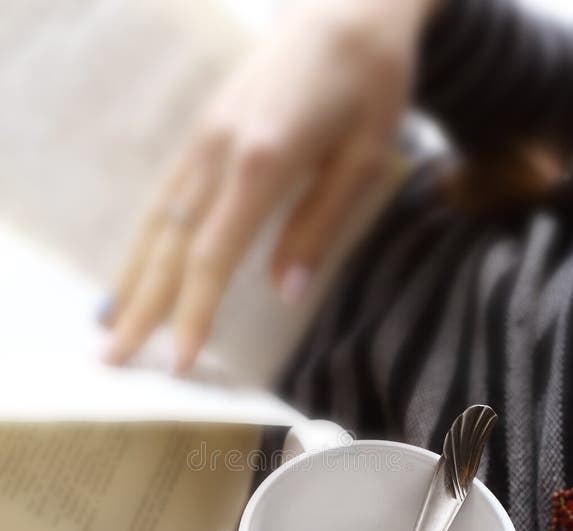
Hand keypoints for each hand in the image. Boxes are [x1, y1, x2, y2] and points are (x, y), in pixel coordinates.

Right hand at [103, 0, 438, 371]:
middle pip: (169, 246)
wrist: (349, 2)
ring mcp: (203, 138)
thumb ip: (318, 225)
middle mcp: (217, 151)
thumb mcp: (363, 156)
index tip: (178, 362)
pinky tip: (137, 266)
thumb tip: (284, 293)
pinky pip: (164, 195)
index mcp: (261, 161)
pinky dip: (145, 239)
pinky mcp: (202, 130)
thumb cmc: (370, 78)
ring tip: (111, 325)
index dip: (193, 313)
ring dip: (131, 277)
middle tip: (112, 361)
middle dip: (140, 309)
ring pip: (156, 220)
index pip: (213, 257)